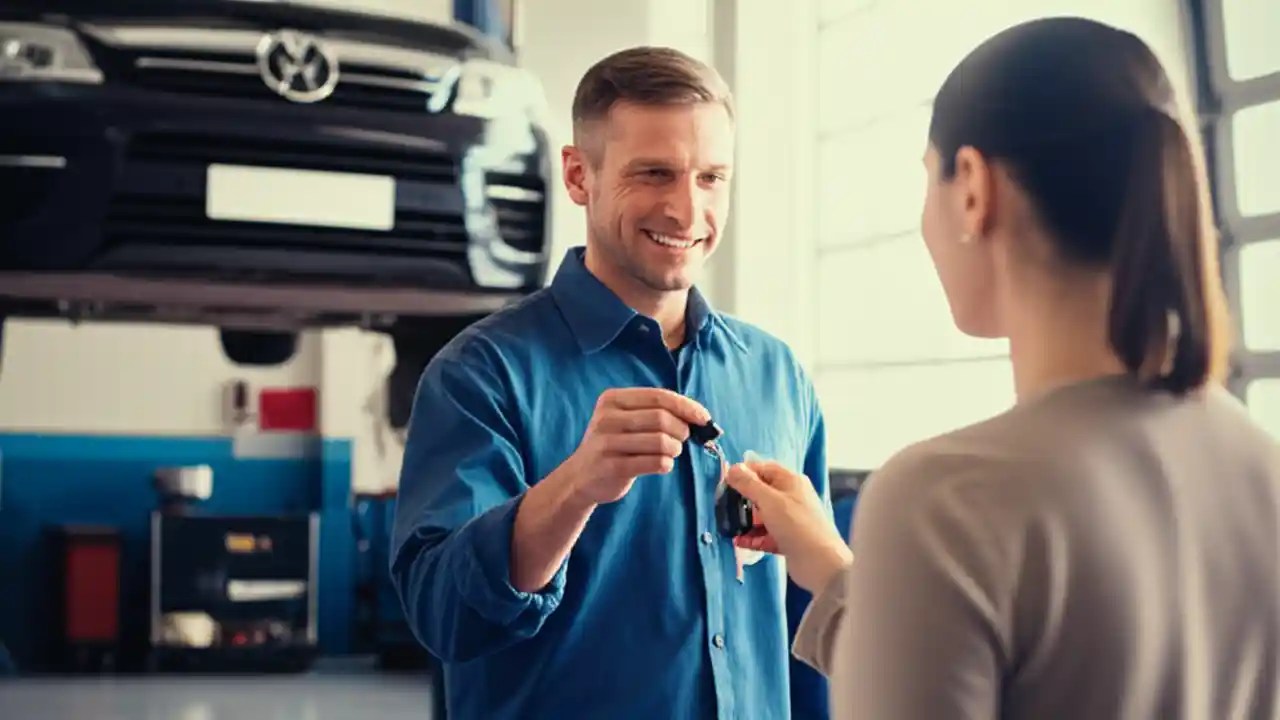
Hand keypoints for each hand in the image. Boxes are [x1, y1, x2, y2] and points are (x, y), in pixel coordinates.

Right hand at [559, 388, 710, 506]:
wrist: (580, 477)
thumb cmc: (614, 445)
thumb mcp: (626, 420)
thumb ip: (656, 413)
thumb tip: (698, 416)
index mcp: (612, 399)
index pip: (658, 396)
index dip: (686, 406)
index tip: (704, 419)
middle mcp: (607, 417)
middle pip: (661, 418)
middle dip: (681, 430)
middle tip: (682, 440)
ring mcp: (607, 442)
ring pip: (660, 441)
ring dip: (675, 449)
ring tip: (670, 453)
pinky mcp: (612, 466)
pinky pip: (654, 462)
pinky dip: (666, 464)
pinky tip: (662, 465)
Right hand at [725, 461, 852, 593]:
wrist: (820, 563)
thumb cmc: (795, 525)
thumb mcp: (769, 501)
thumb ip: (749, 484)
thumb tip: (733, 468)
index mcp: (791, 482)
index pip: (764, 469)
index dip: (745, 473)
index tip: (726, 482)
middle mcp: (791, 498)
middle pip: (762, 492)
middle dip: (743, 499)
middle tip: (724, 506)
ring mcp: (790, 520)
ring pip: (762, 515)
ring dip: (746, 520)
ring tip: (729, 526)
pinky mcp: (787, 539)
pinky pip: (765, 534)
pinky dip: (753, 537)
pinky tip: (739, 542)